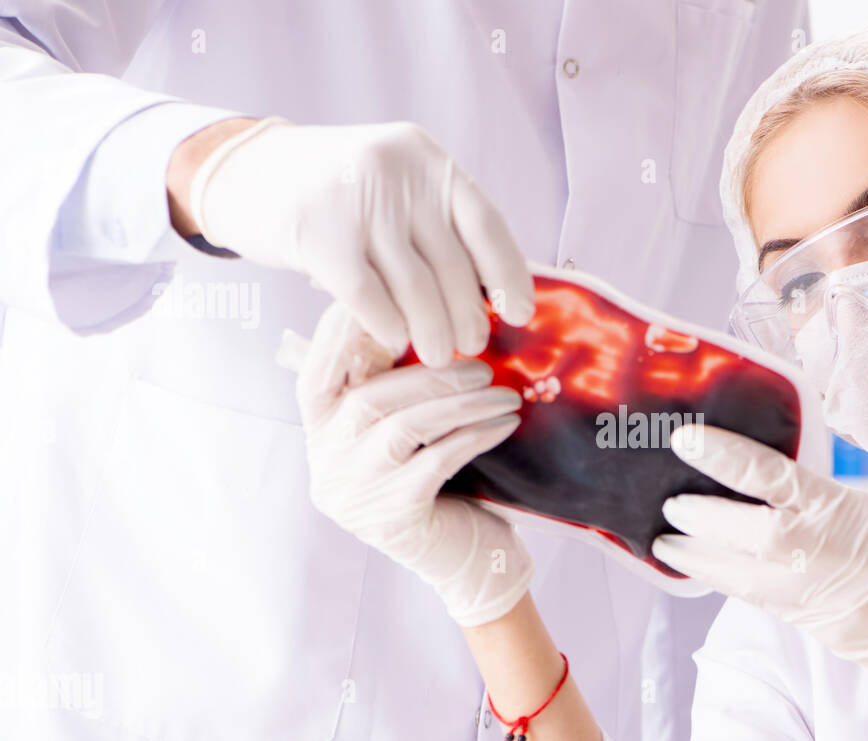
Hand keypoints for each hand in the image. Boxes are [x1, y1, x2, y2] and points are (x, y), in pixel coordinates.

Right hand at [181, 118, 534, 362]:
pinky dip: (388, 327)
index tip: (520, 314)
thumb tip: (493, 292)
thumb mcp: (395, 186)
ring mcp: (356, 201)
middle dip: (468, 314)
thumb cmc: (338, 193)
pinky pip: (369, 298)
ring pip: (414, 288)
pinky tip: (395, 341)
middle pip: (452, 264)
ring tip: (437, 355)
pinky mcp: (318, 235)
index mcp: (427, 159)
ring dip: (432, 332)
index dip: (508, 275)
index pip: (486, 224)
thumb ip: (437, 223)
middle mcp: (397, 172)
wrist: (246, 171)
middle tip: (472, 345)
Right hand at [298, 303, 532, 626]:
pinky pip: (435, 461)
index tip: (387, 298)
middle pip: (368, 399)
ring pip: (402, 428)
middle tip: (483, 364)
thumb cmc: (443, 484)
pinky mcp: (393, 517)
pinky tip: (504, 423)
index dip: (341, 335)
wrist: (469, 562)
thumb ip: (400, 386)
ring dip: (459, 403)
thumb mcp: (411, 429)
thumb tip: (425, 313)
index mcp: (320, 432)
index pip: (315, 375)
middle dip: (430, 374)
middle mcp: (325, 463)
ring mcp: (354, 493)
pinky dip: (474, 436)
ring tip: (504, 393)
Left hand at [651, 426, 867, 710]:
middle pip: (739, 527)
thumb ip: (815, 499)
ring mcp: (807, 591)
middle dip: (696, 516)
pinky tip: (701, 568)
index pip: (769, 473)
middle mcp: (818, 549)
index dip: (721, 454)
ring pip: (732, 570)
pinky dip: (718, 578)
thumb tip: (759, 484)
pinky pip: (746, 595)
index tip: (686, 440)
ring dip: (694, 555)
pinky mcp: (802, 623)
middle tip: (666, 501)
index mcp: (839, 509)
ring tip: (666, 541)